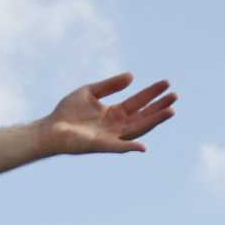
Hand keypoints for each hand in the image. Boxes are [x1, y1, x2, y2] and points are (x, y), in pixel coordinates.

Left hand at [42, 72, 175, 154]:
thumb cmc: (66, 112)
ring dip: (154, 121)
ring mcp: (111, 137)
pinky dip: (130, 148)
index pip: (138, 102)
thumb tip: (132, 76)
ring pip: (137, 129)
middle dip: (159, 106)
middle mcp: (116, 126)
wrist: (50, 128)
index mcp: (114, 113)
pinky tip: (142, 147)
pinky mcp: (101, 146)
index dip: (152, 93)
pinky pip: (118, 148)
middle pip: (143, 115)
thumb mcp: (90, 92)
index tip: (166, 83)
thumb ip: (110, 85)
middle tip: (175, 96)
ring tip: (170, 111)